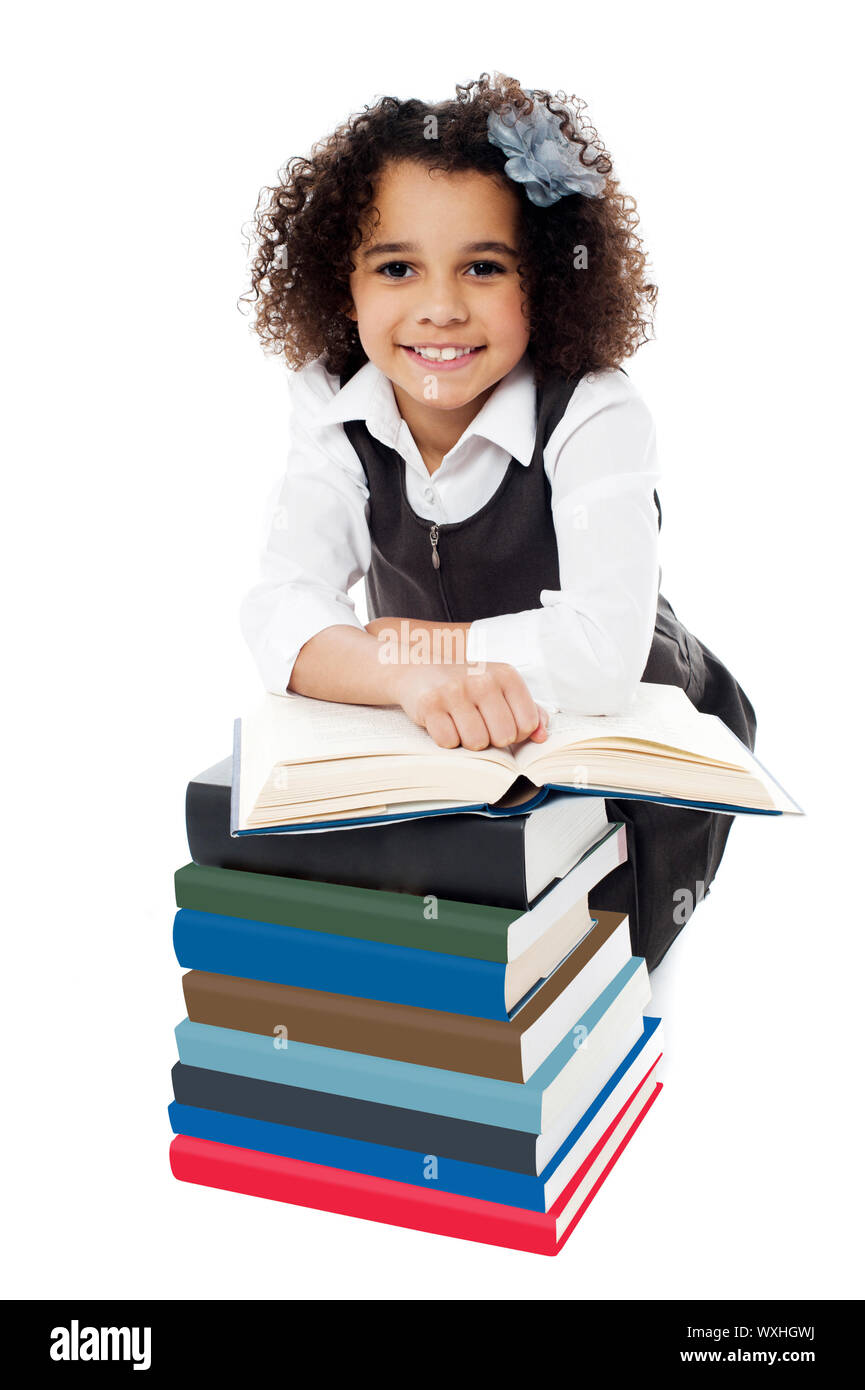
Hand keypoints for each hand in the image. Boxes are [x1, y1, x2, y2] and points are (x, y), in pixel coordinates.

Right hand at [393, 661, 548, 750]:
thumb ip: (528, 710)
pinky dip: (446, 739)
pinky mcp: (430, 705)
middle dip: (491, 738)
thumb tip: (542, 736)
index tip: (500, 722)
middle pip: (503, 737)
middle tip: (478, 722)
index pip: (528, 724)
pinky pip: (449, 742)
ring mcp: (455, 691)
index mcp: (506, 675)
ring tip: (460, 721)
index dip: (515, 732)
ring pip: (477, 742)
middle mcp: (482, 680)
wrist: (419, 666)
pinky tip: (443, 721)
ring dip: (468, 740)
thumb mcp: (501, 687)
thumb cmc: (466, 682)